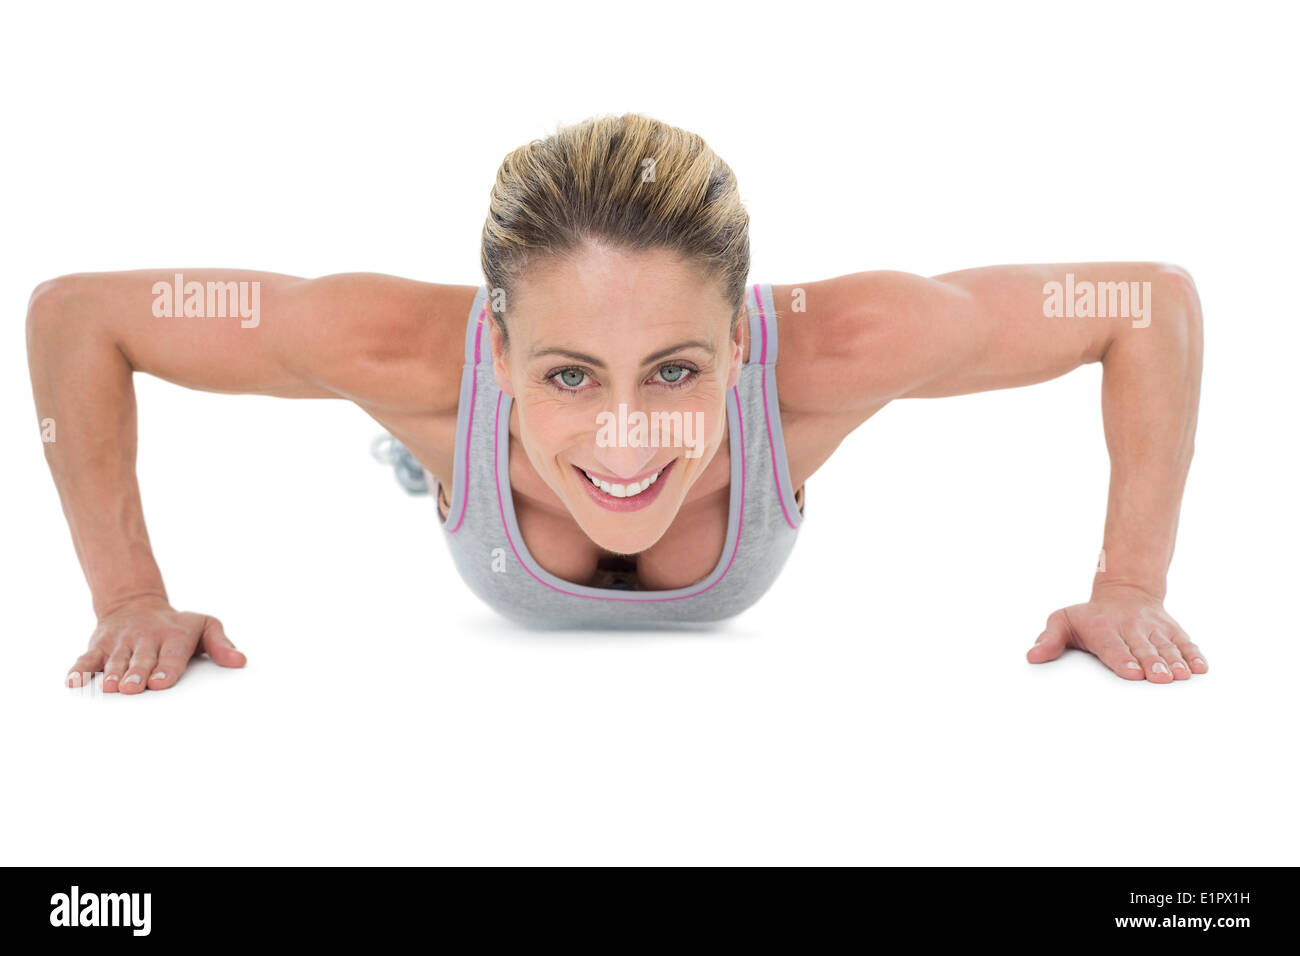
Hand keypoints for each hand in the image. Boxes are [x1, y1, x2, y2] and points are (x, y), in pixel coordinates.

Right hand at [65, 596, 245, 693]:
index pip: (171, 654)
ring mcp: (120, 643)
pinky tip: (74, 682)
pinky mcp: (99, 646)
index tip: (160, 682)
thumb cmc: (177, 625)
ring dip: (112, 674)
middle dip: (137, 673)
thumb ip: (221, 644)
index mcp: (173, 636)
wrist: (135, 605)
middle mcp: (145, 638)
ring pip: (115, 661)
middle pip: (141, 659)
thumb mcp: (204, 625)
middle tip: (134, 688)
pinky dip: (80, 670)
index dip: (165, 668)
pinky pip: (87, 659)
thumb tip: (240, 661)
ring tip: (111, 688)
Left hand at [1025, 583, 1206, 682]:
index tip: (1132, 673)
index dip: (1123, 660)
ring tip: (1182, 675)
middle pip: (1143, 649)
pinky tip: (1201, 668)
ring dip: (1175, 661)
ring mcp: (1154, 629)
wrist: (1125, 592)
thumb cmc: (1089, 616)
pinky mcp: (1171, 630)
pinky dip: (1193, 654)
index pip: (1113, 647)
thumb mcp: (1063, 620)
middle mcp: (1131, 628)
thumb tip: (1032, 656)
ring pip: (1166, 646)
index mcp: (1104, 629)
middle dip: (1152, 664)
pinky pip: (1184, 642)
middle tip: (1160, 678)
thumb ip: (1049, 639)